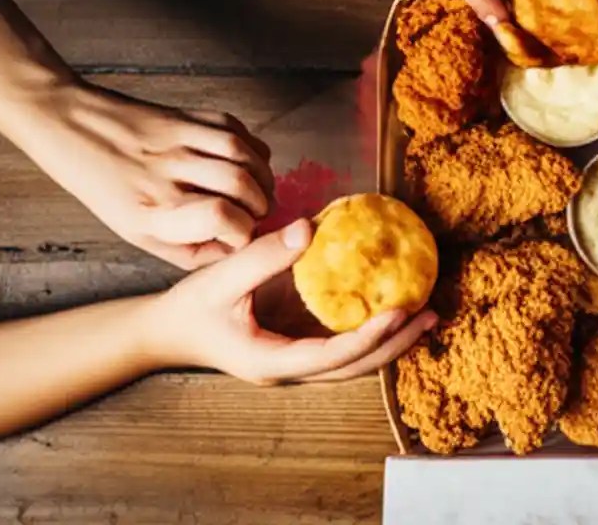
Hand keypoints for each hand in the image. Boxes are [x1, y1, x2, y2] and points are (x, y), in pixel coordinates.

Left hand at [7, 81, 274, 269]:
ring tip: (259, 191)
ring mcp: (176, 140)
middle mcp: (165, 174)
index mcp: (150, 211)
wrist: (67, 124)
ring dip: (265, 177)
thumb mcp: (135, 233)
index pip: (221, 218)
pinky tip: (249, 163)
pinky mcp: (185, 115)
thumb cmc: (103, 188)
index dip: (244, 232)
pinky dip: (254, 149)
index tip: (241, 237)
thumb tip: (234, 251)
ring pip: (245, 156)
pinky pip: (237, 130)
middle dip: (262, 206)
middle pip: (241, 186)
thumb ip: (187, 249)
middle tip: (256, 215)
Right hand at [145, 219, 436, 384]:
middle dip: (395, 344)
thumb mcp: (221, 279)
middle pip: (354, 367)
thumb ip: (263, 256)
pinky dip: (369, 326)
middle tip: (429, 314)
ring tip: (426, 311)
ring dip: (390, 339)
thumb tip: (311, 229)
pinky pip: (341, 340)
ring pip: (352, 360)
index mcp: (271, 361)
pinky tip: (392, 300)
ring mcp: (296, 361)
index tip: (398, 312)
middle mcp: (291, 369)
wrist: (168, 332)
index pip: (330, 358)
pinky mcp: (298, 346)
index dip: (368, 338)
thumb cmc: (190, 307)